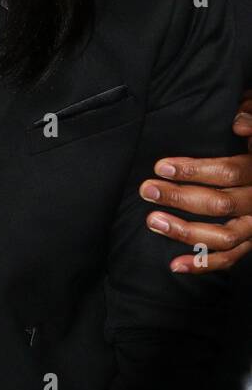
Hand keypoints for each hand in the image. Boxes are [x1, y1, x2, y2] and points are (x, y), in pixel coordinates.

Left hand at [140, 89, 251, 272]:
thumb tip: (237, 124)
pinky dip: (203, 265)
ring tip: (153, 221)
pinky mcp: (251, 243)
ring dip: (186, 231)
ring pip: (224, 236)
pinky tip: (175, 265)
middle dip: (179, 197)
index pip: (229, 172)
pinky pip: (230, 259)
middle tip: (146, 189)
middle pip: (221, 204)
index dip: (195, 170)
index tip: (161, 166)